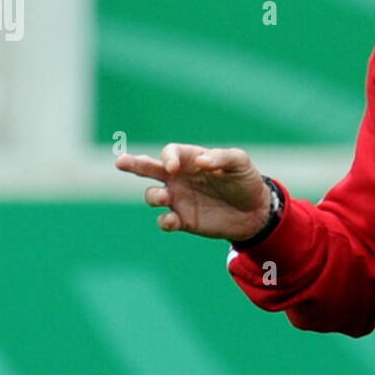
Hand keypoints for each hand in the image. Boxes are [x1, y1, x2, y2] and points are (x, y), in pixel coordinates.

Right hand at [116, 143, 270, 240]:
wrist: (254, 211)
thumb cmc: (246, 179)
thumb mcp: (240, 162)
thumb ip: (222, 158)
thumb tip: (201, 161)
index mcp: (192, 159)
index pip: (170, 152)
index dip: (168, 157)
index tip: (173, 167)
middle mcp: (180, 178)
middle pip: (149, 169)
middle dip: (133, 164)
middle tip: (119, 161)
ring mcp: (179, 199)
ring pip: (153, 196)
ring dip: (153, 196)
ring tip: (164, 197)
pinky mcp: (183, 220)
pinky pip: (165, 221)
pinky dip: (164, 221)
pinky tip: (171, 220)